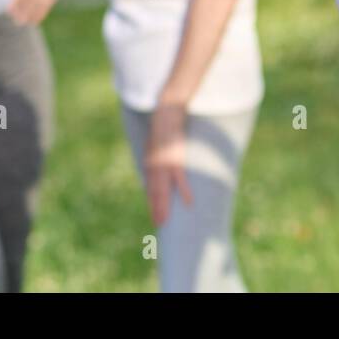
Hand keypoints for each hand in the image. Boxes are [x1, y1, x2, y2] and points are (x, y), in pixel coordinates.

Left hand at [143, 103, 192, 226]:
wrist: (166, 113)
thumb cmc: (162, 130)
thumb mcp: (154, 147)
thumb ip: (155, 161)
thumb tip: (157, 173)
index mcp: (150, 164)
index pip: (150, 188)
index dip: (152, 203)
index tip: (155, 217)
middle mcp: (154, 166)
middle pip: (155, 192)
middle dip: (156, 209)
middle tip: (159, 225)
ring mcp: (165, 163)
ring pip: (163, 189)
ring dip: (164, 206)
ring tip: (164, 220)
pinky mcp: (176, 158)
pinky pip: (180, 178)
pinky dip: (183, 191)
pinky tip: (188, 203)